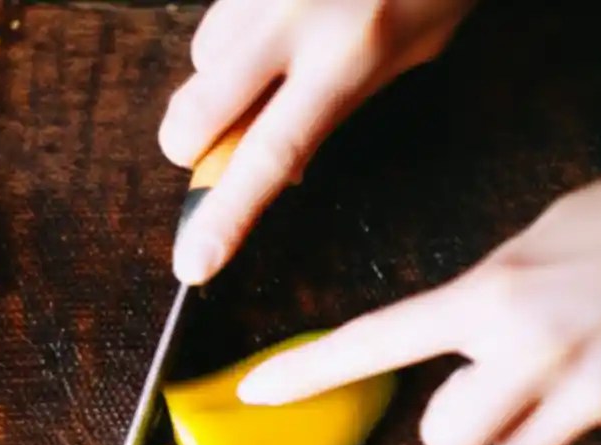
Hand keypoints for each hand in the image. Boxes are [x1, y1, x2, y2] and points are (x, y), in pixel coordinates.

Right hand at [160, 0, 475, 284]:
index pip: (269, 157)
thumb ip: (335, 111)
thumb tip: (277, 165)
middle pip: (193, 116)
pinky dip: (233, 38)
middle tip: (218, 149)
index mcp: (348, 56)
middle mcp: (292, 20)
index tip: (191, 263)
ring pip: (199, 65)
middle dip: (191, 149)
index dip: (224, 218)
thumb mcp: (409, 55)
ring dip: (221, 83)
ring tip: (277, 59)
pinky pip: (214, 20)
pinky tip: (278, 20)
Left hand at [237, 121, 600, 444]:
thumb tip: (473, 340)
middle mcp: (533, 354)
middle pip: (445, 439)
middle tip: (492, 376)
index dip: (309, 374)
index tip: (257, 392)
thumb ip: (495, 296)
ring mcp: (597, 397)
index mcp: (494, 294)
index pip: (376, 343)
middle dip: (460, 415)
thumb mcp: (548, 234)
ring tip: (584, 353)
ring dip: (533, 417)